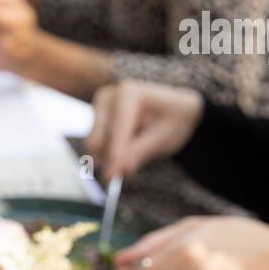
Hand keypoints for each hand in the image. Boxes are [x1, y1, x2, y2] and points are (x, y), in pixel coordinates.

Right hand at [88, 80, 203, 178]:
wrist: (173, 113)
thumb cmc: (172, 121)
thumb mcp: (162, 138)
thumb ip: (139, 152)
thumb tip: (120, 170)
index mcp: (130, 93)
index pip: (118, 127)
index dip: (115, 153)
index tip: (113, 176)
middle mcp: (109, 97)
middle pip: (98, 138)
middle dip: (110, 159)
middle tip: (128, 173)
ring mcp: (99, 108)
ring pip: (95, 146)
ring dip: (110, 159)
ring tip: (135, 156)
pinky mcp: (96, 121)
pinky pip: (96, 148)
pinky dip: (109, 157)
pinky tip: (127, 152)